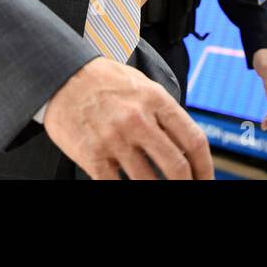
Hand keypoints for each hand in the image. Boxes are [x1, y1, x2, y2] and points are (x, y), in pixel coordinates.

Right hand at [43, 58, 213, 179]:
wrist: (61, 74)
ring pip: (148, 182)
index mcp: (155, 100)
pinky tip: (130, 188)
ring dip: (158, 191)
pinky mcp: (92, 154)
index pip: (193, 141)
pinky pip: (115, 186)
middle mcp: (138, 120)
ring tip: (159, 190)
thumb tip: (185, 144)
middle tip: (188, 190)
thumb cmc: (102, 80)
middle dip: (187, 186)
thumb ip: (163, 112)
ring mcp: (114, 139)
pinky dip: (125, 191)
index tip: (205, 179)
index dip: (205, 168)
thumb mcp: (141, 84)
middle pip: (176, 167)